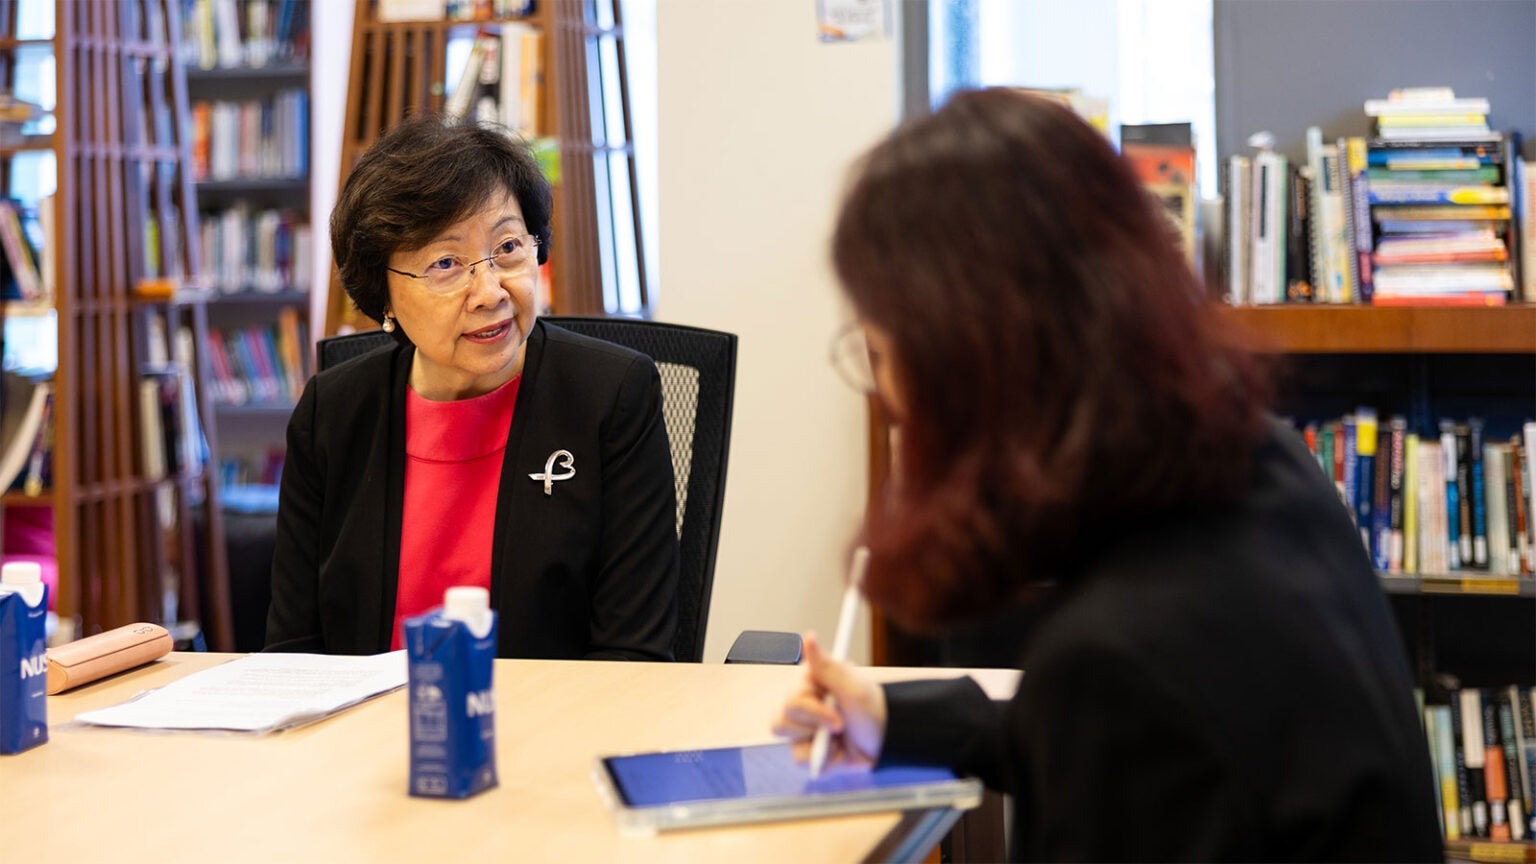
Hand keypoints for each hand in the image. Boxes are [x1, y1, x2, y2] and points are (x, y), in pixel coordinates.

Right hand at [771, 631, 886, 767]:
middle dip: (815, 728)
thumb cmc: (875, 710)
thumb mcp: (854, 688)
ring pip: (790, 744)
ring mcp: (804, 730)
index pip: (791, 701)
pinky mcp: (809, 751)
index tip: (837, 718)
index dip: (812, 712)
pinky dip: (825, 760)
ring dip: (820, 746)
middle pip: (781, 722)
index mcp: (809, 686)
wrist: (888, 743)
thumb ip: (827, 667)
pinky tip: (840, 751)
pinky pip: (801, 760)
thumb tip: (809, 637)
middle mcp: (803, 706)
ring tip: (840, 739)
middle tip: (841, 726)